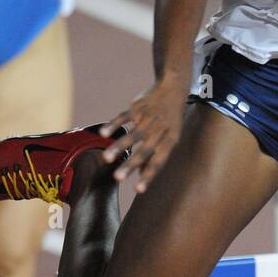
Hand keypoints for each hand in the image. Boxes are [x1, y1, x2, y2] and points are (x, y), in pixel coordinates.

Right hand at [100, 75, 186, 193]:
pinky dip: (114, 124)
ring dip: (119, 146)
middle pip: (145, 150)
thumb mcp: (171, 135)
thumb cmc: (171, 118)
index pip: (159, 161)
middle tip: (118, 178)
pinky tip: (103, 134)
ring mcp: (149, 118)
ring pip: (133, 134)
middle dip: (131, 165)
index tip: (138, 190)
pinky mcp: (138, 107)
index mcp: (170, 140)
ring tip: (106, 159)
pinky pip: (124, 117)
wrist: (174, 86)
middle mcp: (160, 130)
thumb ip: (157, 154)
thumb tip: (145, 176)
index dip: (148, 175)